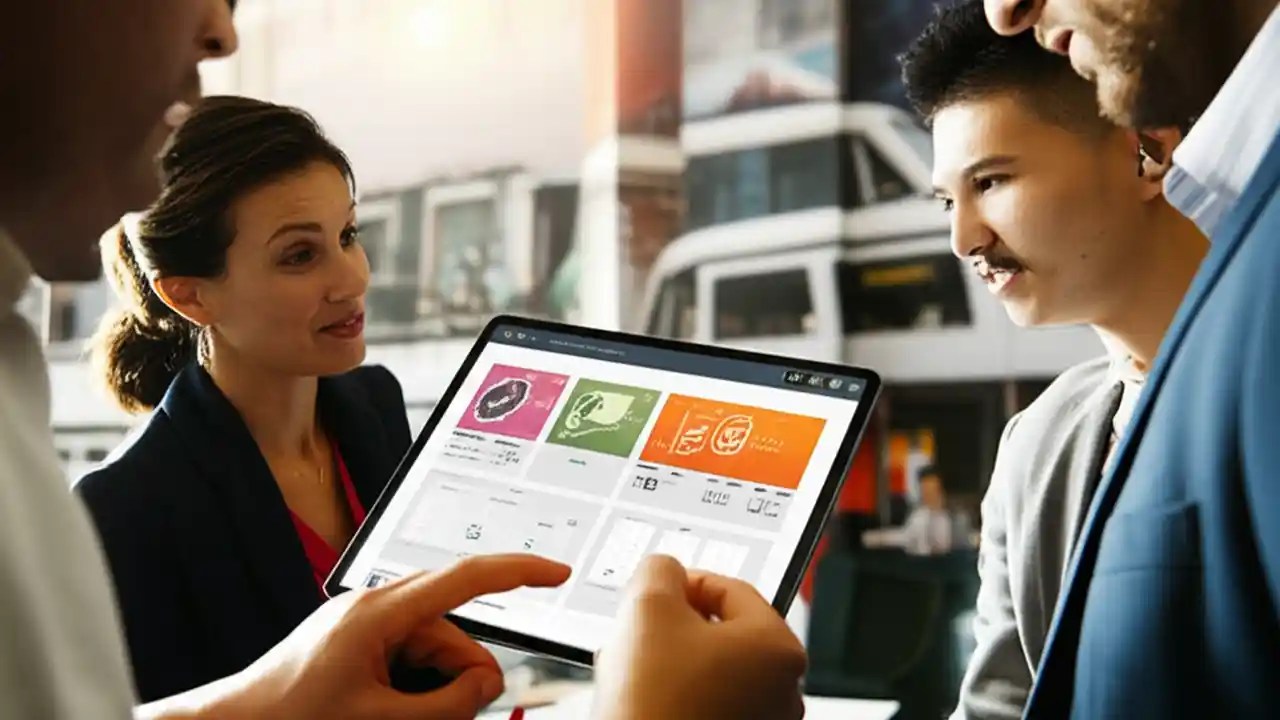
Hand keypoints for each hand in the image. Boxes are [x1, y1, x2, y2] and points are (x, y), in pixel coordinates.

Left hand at [144, 555, 570, 719]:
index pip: (467, 578)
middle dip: (461, 678)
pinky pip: (410, 658)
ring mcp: (366, 623)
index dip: (520, 572)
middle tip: (438, 718)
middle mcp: (376, 607)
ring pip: (435, 651)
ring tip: (399, 718)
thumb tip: (484, 683)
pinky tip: (391, 710)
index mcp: (381, 611)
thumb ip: (446, 703)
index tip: (556, 573)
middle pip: (455, 631)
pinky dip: (414, 688)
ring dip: (433, 690)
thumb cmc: (290, 718)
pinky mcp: (359, 641)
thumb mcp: (381, 719)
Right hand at [592, 555, 805, 719]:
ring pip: (709, 671)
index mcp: (778, 647)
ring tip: (631, 672)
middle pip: (721, 632)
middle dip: (672, 627)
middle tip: (638, 633)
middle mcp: (784, 689)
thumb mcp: (647, 607)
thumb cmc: (655, 705)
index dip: (681, 584)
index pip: (729, 589)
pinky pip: (706, 706)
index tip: (652, 595)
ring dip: (669, 662)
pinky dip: (675, 696)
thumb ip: (660, 570)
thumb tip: (664, 570)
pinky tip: (642, 701)